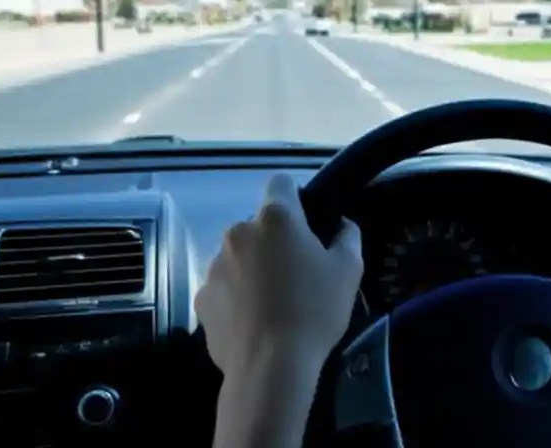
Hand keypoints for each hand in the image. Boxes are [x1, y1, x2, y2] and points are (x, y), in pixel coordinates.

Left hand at [194, 173, 363, 378]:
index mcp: (276, 219)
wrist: (270, 367)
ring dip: (253, 269)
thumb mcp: (349, 271)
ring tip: (273, 303)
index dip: (295, 195)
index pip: (281, 182)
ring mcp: (214, 266)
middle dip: (275, 241)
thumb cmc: (314, 311)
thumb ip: (347, 237)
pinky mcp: (201, 298)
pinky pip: (222, 288)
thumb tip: (342, 224)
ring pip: (238, 257)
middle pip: (259, 225)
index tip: (307, 220)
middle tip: (297, 273)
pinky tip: (253, 321)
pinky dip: (235, 297)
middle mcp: (238, 233)